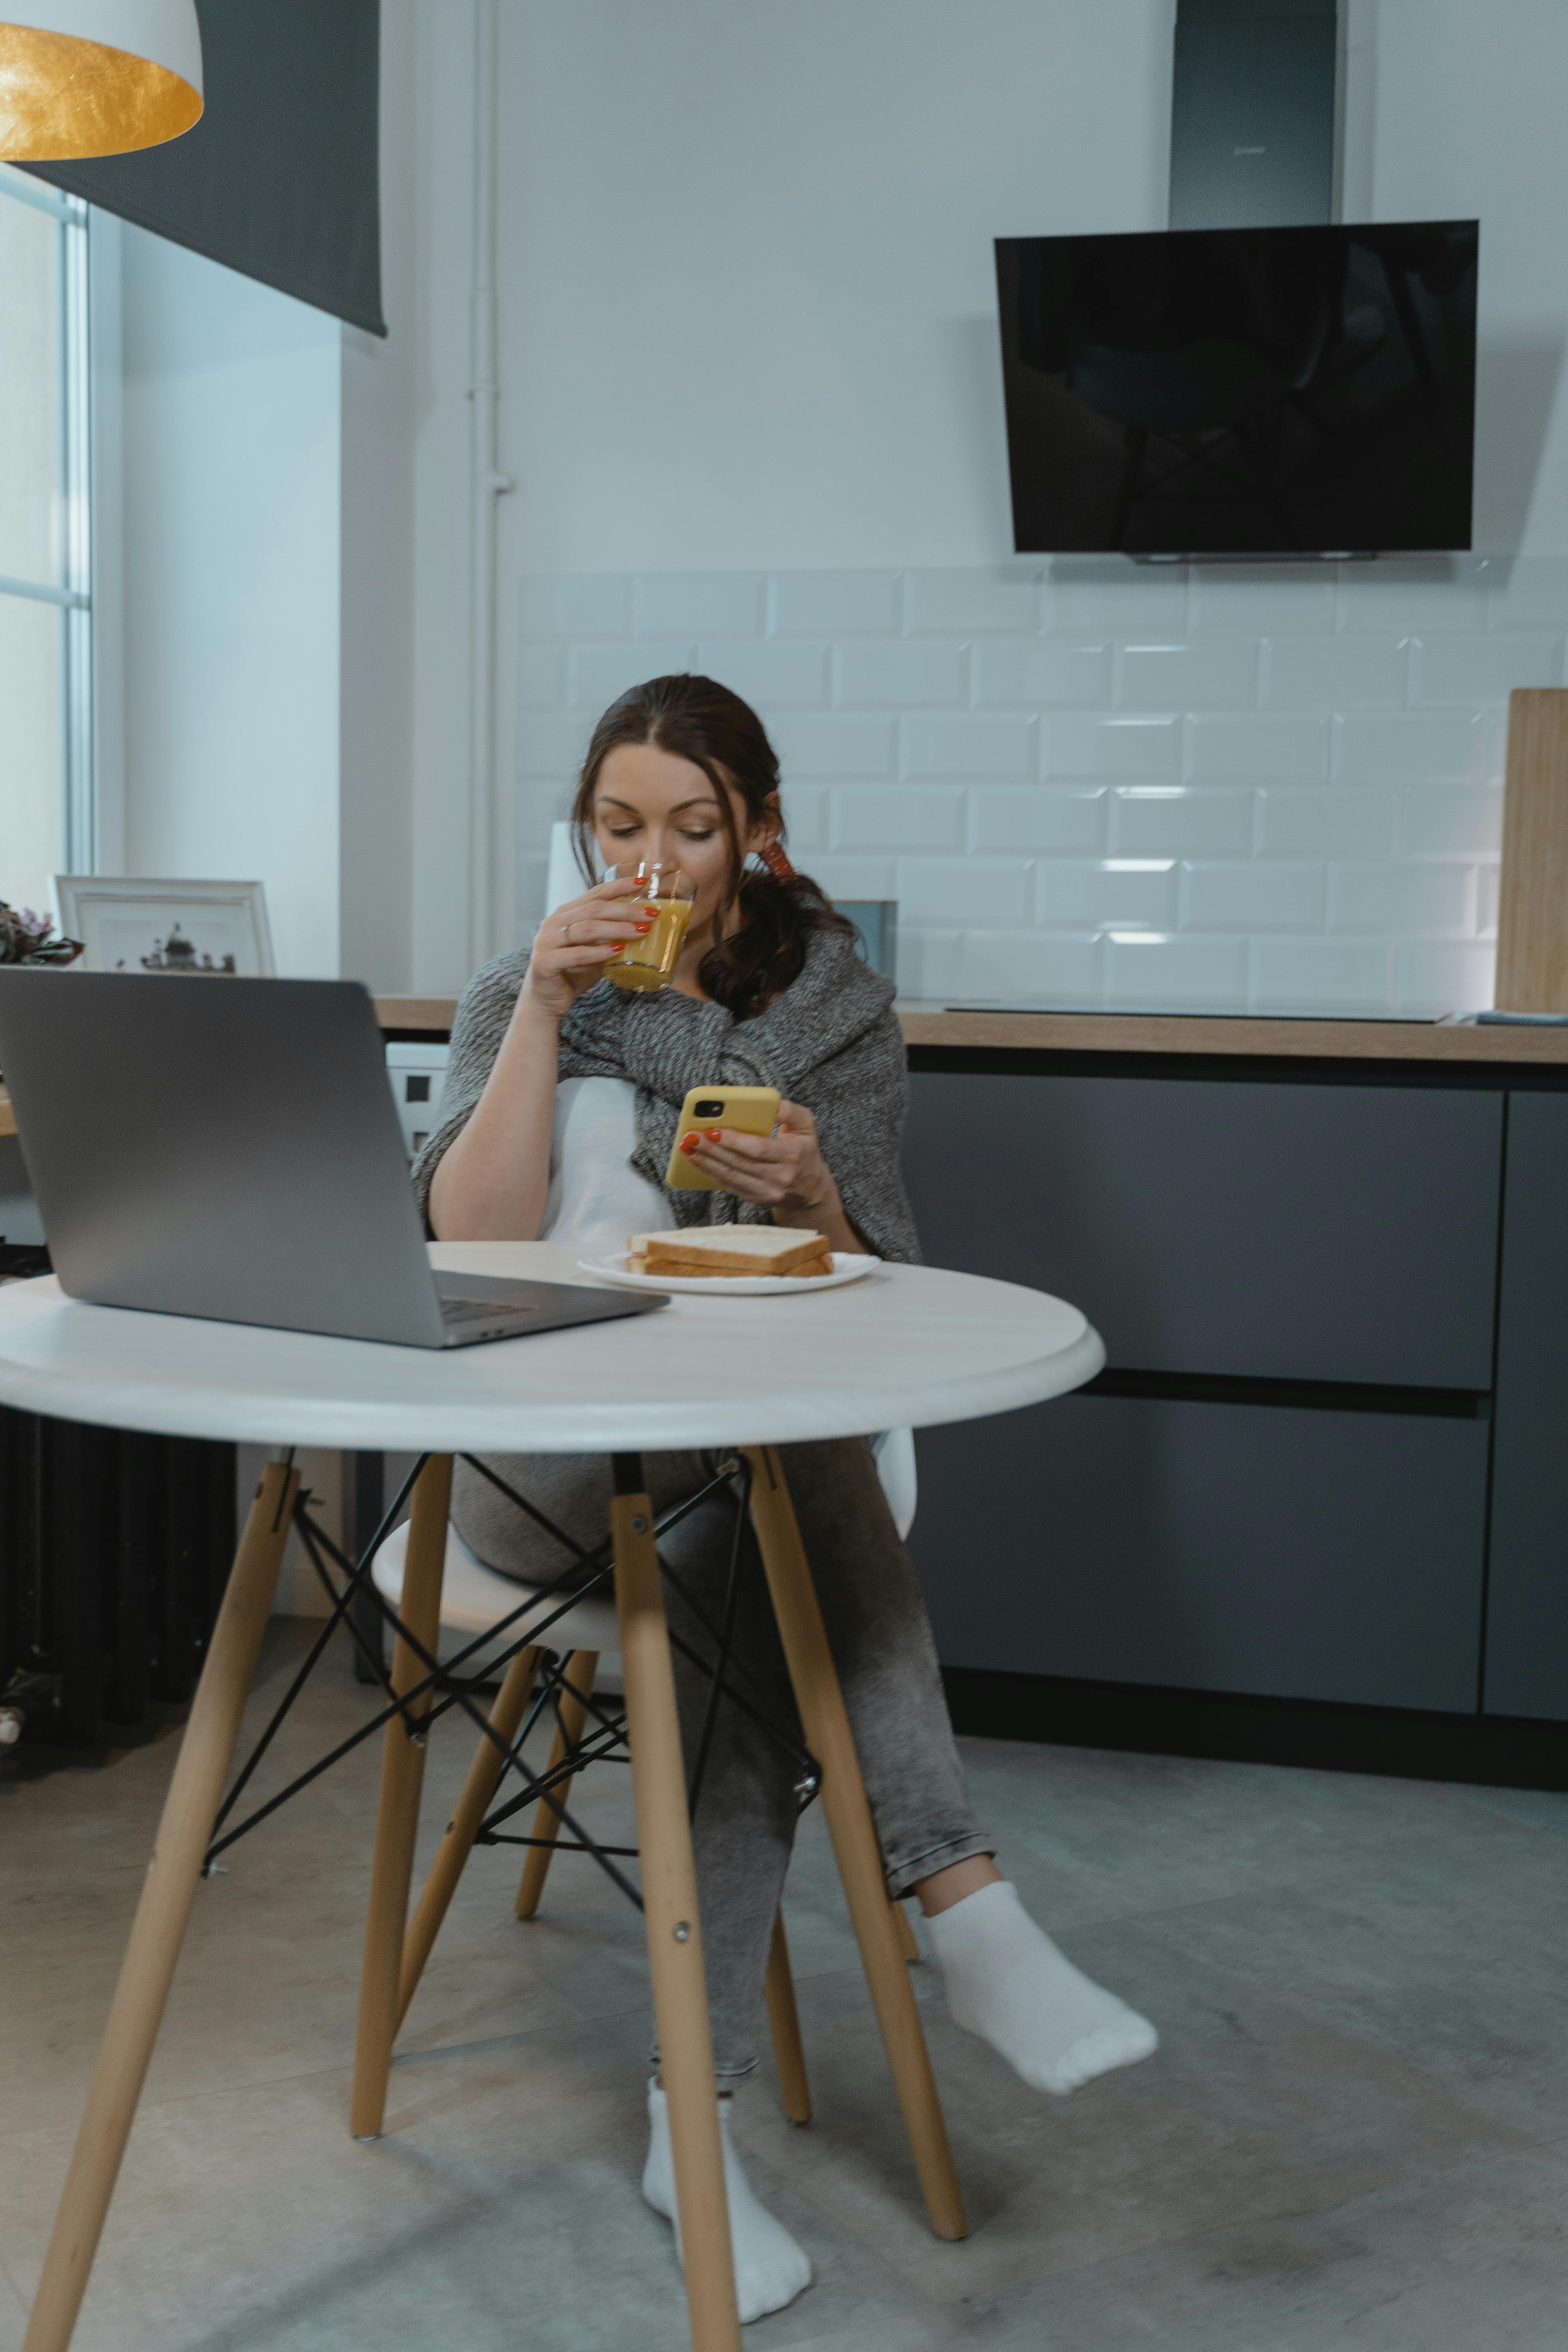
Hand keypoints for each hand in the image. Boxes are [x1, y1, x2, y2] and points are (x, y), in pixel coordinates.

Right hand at [525, 875, 650, 1017]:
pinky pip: (577, 954)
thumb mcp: (594, 950)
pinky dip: (599, 952)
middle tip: (651, 914)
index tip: (644, 883)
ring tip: (641, 931)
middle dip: (626, 910)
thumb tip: (644, 927)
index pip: (595, 893)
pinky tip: (618, 951)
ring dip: (618, 929)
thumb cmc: (572, 973)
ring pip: (587, 928)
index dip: (619, 886)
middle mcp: (553, 923)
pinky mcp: (545, 961)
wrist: (545, 1001)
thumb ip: (610, 938)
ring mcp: (546, 941)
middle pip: (594, 909)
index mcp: (565, 914)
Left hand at [679, 1099, 850, 1233]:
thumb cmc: (803, 1150)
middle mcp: (781, 1177)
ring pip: (731, 1176)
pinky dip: (710, 1173)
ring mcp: (768, 1192)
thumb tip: (771, 1105)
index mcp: (794, 1155)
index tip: (713, 1130)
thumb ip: (790, 1112)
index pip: (760, 1149)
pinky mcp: (756, 1199)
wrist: (809, 1189)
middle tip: (691, 1136)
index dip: (735, 1141)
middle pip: (740, 1163)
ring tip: (687, 1147)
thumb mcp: (806, 1126)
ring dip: (706, 1162)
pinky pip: (729, 1186)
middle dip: (712, 1149)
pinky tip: (696, 1161)